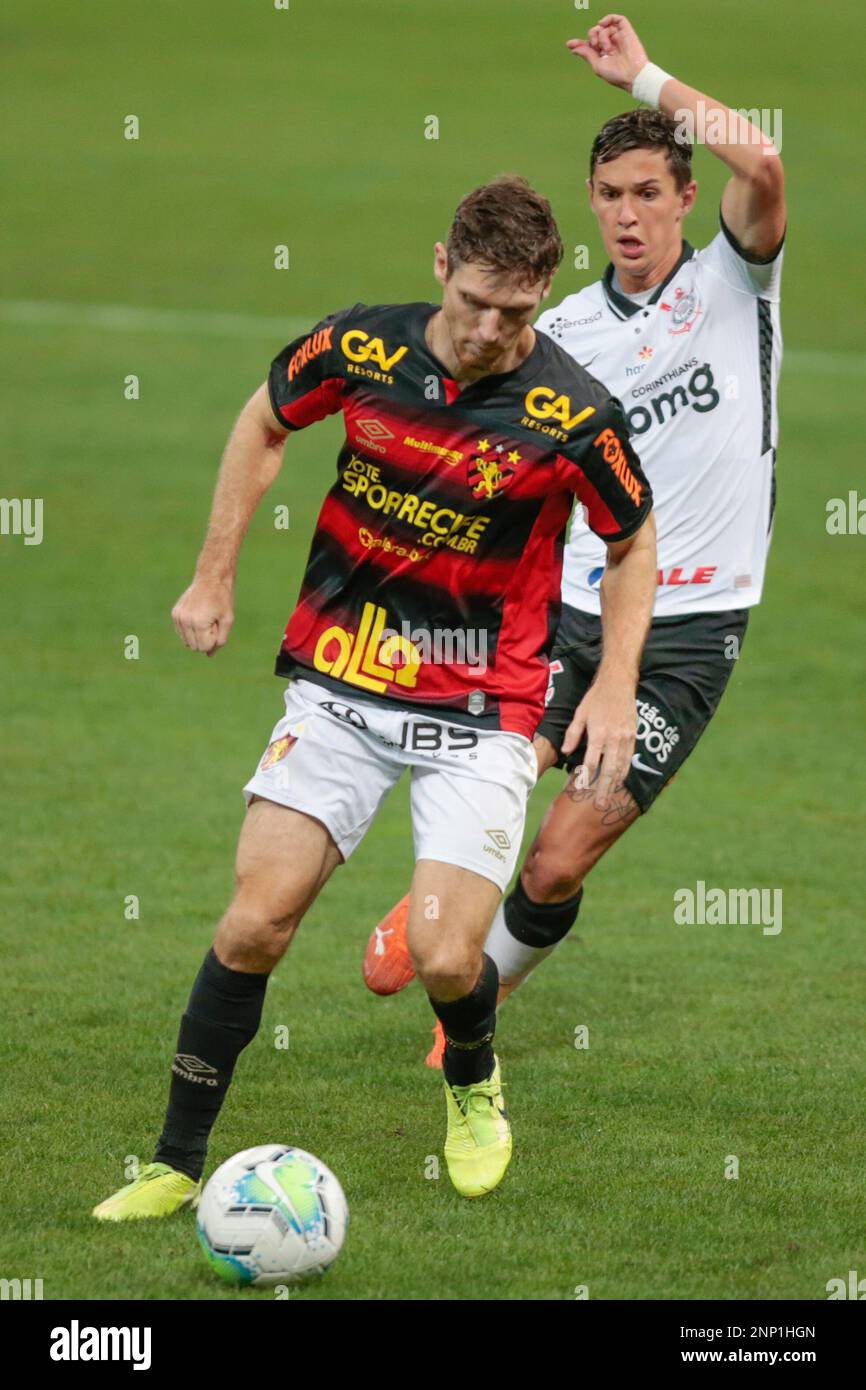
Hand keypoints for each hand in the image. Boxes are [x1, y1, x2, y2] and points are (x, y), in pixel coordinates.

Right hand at [171, 574, 234, 655]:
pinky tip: (198, 616)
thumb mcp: (228, 620)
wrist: (211, 578)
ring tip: (205, 618)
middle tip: (212, 621)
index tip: (217, 625)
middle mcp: (185, 621)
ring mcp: (178, 617)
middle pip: (194, 647)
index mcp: (198, 623)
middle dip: (205, 639)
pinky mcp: (175, 614)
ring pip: (187, 642)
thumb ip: (220, 640)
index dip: (213, 640)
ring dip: (197, 635)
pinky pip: (182, 633)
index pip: (204, 648)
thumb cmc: (222, 598)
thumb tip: (209, 655)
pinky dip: (190, 630)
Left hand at [561, 673, 636, 809]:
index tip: (583, 790)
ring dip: (615, 784)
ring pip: (622, 767)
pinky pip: (630, 758)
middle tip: (600, 805)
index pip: (593, 761)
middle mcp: (614, 738)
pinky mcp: (634, 736)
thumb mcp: (580, 713)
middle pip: (609, 769)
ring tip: (609, 797)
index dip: (587, 778)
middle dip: (604, 789)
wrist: (618, 683)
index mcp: (599, 733)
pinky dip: (624, 772)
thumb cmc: (595, 698)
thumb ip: (573, 734)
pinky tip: (620, 781)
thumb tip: (565, 751)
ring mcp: (626, 738)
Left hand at [566, 14, 648, 92]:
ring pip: (604, 28)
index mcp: (603, 54)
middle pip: (595, 32)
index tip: (569, 44)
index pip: (589, 44)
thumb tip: (573, 48)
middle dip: (592, 37)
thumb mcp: (597, 65)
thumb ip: (586, 54)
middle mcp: (610, 44)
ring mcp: (618, 37)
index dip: (579, 43)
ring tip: (607, 48)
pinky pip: (618, 19)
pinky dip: (609, 18)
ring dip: (601, 36)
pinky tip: (602, 23)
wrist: (632, 74)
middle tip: (595, 46)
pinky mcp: (627, 32)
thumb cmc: (615, 74)